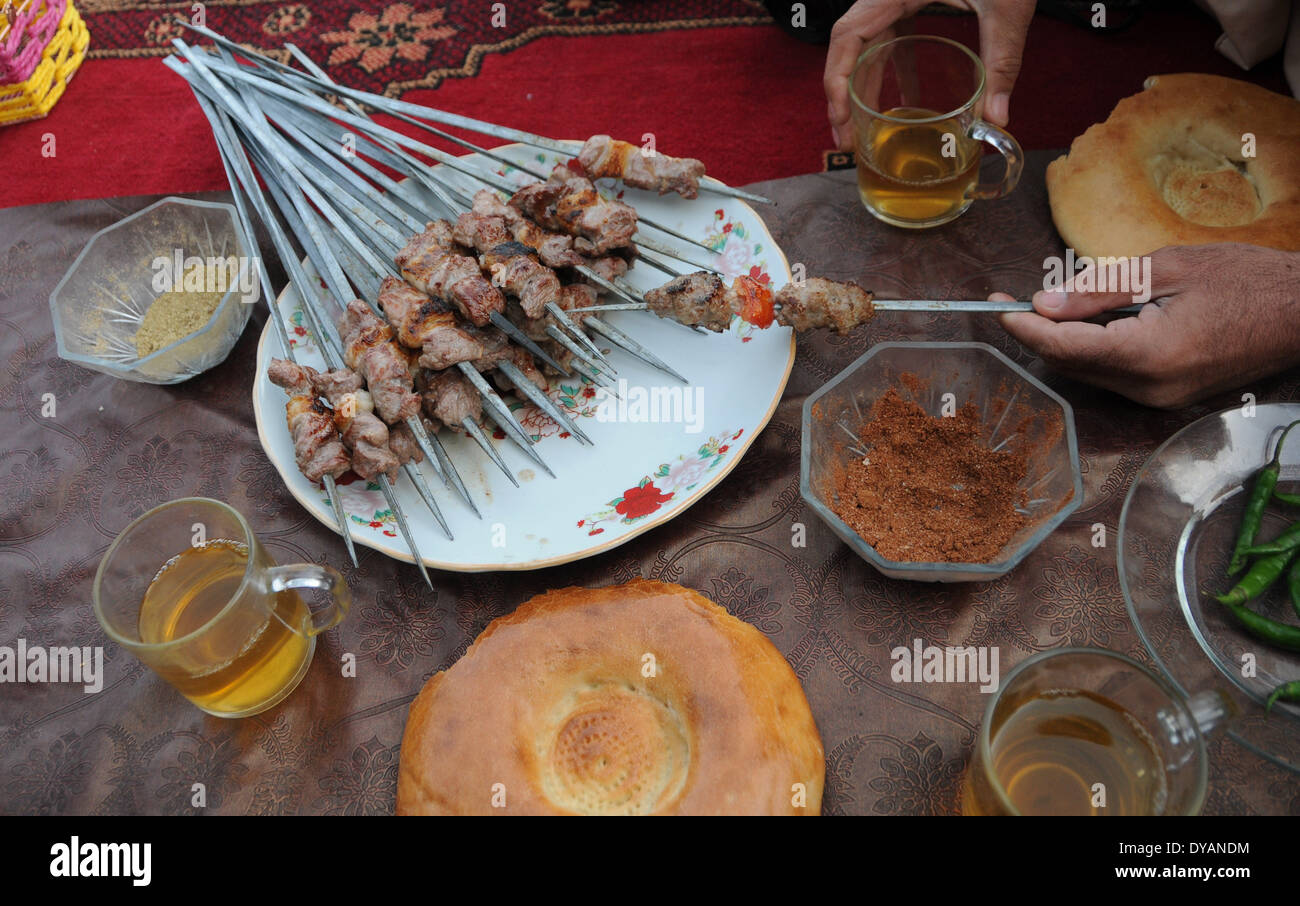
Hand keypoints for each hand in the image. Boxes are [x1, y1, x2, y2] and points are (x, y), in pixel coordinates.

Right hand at [824, 0, 1034, 149]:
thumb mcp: (1006, 8)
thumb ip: (1002, 61)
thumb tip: (996, 118)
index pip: (848, 35)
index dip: (836, 80)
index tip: (840, 118)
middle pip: (851, 48)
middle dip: (845, 97)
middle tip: (846, 141)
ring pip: (870, 47)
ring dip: (865, 89)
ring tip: (865, 132)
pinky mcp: (914, 2)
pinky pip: (895, 41)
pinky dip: (896, 72)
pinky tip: (905, 102)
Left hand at [997, 244, 1299, 408]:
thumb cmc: (1246, 280)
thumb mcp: (1169, 267)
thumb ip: (1101, 288)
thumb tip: (1045, 302)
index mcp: (1149, 354)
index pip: (1064, 347)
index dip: (1023, 327)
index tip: (994, 305)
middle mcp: (1149, 388)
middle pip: (1069, 363)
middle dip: (1035, 331)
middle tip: (1007, 299)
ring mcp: (1159, 398)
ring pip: (1088, 371)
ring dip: (1063, 340)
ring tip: (1047, 302)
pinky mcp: (1167, 397)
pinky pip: (1113, 373)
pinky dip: (1093, 348)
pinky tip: (1089, 320)